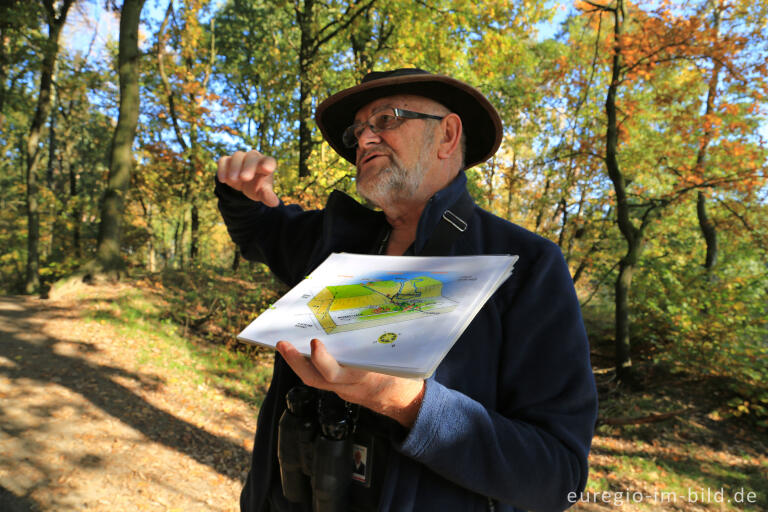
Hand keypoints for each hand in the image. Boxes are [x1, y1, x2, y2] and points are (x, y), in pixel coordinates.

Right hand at [217, 150, 279, 205]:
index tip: (267, 170)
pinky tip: (223, 180)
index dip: (268, 164)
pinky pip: (224, 160)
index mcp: (266, 164)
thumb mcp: (263, 193)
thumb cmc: (258, 187)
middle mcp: (254, 157)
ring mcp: (240, 157)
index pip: (269, 161)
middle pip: (252, 157)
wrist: (245, 185)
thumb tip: (275, 203)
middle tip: (245, 178)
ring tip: (233, 180)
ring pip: (238, 156)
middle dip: (248, 167)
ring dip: (235, 167)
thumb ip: (268, 196)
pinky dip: (222, 168)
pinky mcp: (227, 160)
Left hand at [276, 339, 425, 427]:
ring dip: (297, 362)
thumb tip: (367, 316)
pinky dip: (309, 365)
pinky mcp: (342, 389)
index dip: (322, 360)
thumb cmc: (404, 375)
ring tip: (285, 345)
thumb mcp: (397, 360)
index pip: (336, 373)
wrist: (406, 402)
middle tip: (283, 343)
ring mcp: (344, 390)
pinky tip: (303, 351)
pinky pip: (321, 378)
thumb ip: (381, 345)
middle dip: (296, 361)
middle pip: (316, 378)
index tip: (314, 343)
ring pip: (315, 380)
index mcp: (365, 378)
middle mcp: (350, 387)